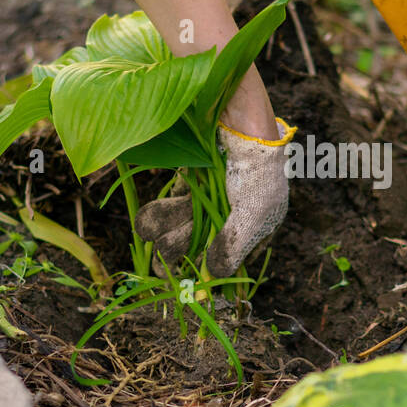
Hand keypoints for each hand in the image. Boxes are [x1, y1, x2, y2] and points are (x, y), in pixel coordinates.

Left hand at [134, 118, 294, 277]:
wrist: (243, 121)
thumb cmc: (256, 171)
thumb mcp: (251, 214)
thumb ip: (233, 246)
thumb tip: (217, 275)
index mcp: (260, 223)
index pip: (237, 256)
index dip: (214, 270)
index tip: (191, 284)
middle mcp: (237, 212)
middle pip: (206, 241)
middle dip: (183, 249)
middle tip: (162, 262)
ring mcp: (215, 195)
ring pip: (188, 222)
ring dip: (168, 231)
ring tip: (149, 233)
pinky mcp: (195, 178)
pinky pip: (177, 201)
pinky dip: (163, 211)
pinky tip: (146, 220)